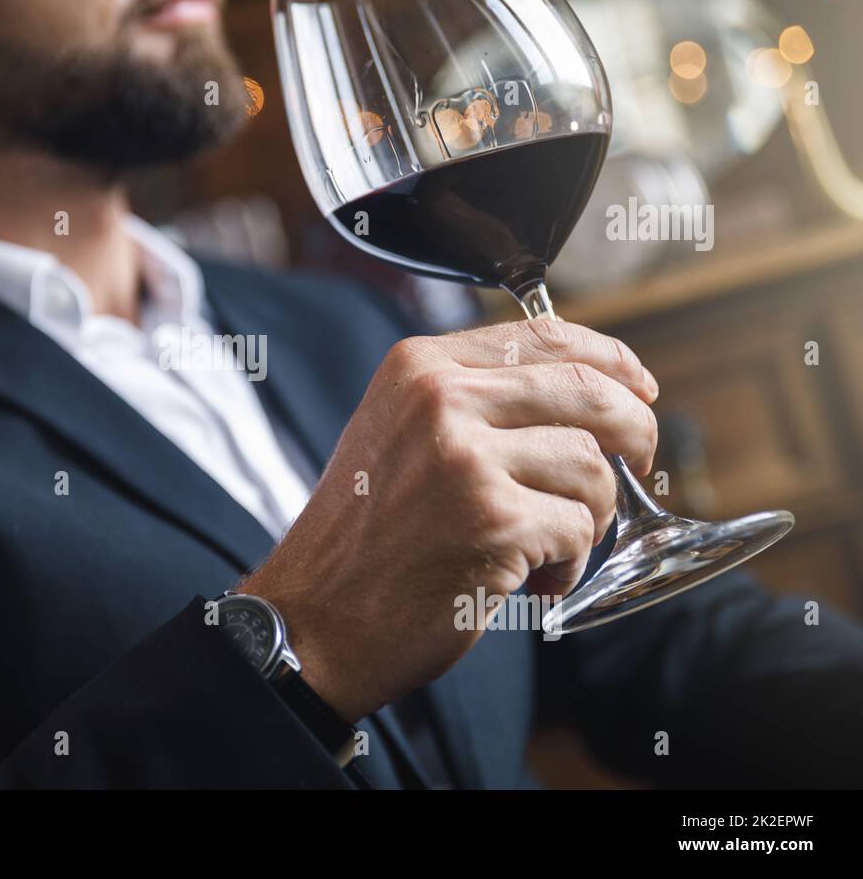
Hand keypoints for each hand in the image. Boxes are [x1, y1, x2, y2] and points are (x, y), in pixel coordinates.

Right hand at [238, 319, 658, 722]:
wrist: (315, 618)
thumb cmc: (364, 536)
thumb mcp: (398, 433)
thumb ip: (473, 398)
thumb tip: (587, 387)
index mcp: (418, 367)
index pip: (544, 334)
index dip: (611, 359)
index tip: (637, 388)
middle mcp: (440, 399)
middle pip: (590, 390)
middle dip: (634, 432)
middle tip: (635, 467)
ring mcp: (466, 459)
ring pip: (593, 466)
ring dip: (588, 515)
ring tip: (544, 546)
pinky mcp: (493, 521)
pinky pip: (579, 529)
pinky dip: (568, 564)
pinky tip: (529, 579)